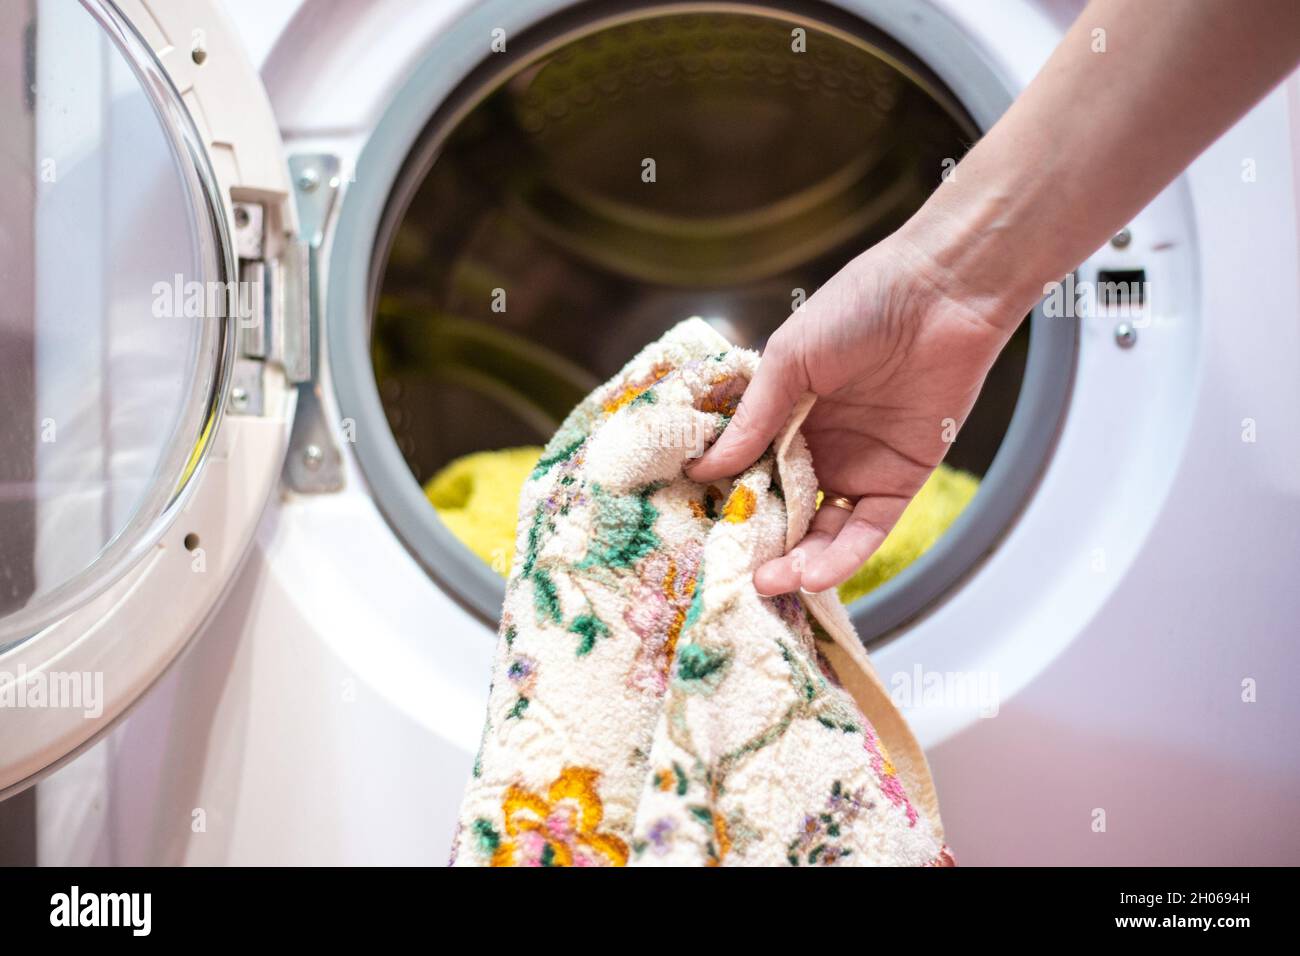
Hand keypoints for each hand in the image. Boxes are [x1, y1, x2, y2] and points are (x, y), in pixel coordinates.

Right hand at [686, 235, 1014, 594]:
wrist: (941, 293)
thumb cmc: (859, 306)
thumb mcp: (789, 360)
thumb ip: (753, 420)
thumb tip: (702, 470)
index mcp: (785, 415)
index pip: (748, 471)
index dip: (726, 502)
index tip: (698, 531)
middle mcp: (819, 448)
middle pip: (783, 511)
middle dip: (758, 545)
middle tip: (730, 574)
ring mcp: (858, 468)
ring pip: (822, 533)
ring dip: (797, 563)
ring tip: (768, 583)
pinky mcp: (899, 483)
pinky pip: (866, 532)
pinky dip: (841, 558)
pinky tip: (812, 575)